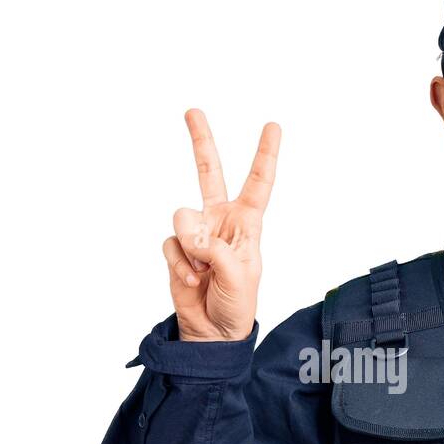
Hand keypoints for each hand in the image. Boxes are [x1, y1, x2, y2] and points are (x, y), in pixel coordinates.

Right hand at [162, 109, 279, 341]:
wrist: (212, 333)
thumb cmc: (237, 305)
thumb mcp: (241, 277)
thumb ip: (216, 250)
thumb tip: (189, 233)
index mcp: (247, 224)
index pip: (258, 183)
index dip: (265, 155)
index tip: (272, 126)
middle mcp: (220, 221)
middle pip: (209, 172)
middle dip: (201, 141)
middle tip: (192, 111)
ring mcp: (196, 233)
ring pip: (183, 217)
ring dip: (192, 249)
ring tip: (204, 272)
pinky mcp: (176, 248)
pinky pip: (171, 244)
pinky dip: (180, 265)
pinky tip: (192, 280)